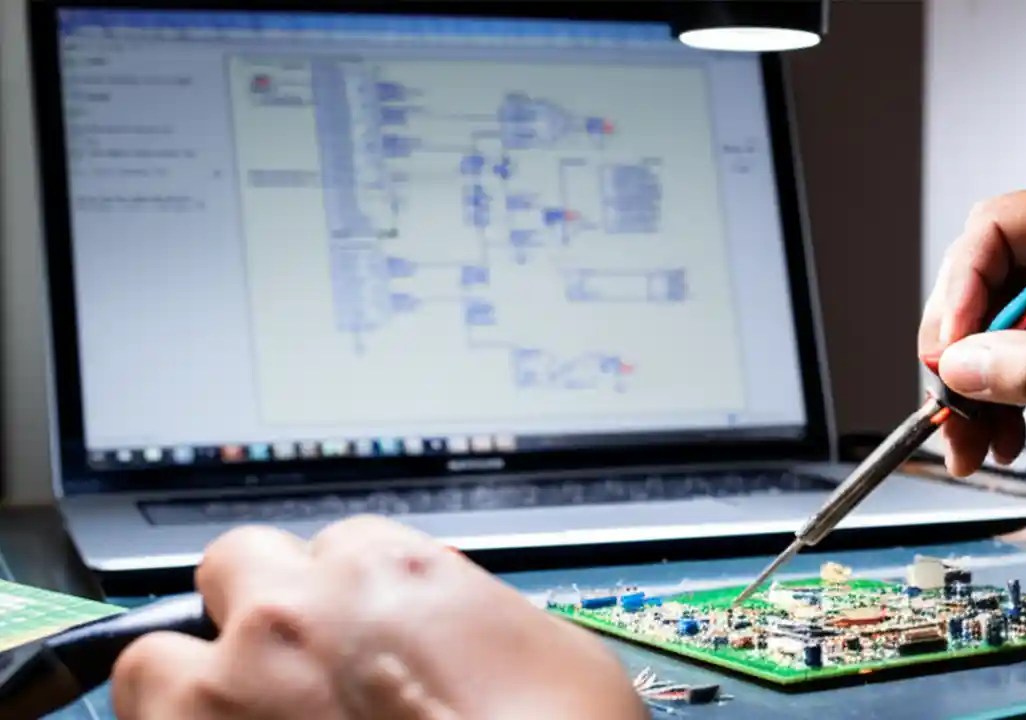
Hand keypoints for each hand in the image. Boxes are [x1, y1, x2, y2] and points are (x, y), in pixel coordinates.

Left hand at [111, 516, 646, 719]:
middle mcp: (299, 614)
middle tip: (285, 673)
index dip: (346, 597)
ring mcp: (233, 691)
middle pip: (238, 568)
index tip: (350, 637)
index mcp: (392, 572)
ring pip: (155, 655)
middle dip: (256, 611)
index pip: (337, 545)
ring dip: (189, 682)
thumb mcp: (547, 648)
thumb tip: (454, 632)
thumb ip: (471, 616)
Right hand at [918, 188, 1025, 503]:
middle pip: (973, 279)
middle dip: (956, 344)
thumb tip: (964, 364)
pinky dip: (980, 406)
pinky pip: (987, 364)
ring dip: (962, 387)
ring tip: (970, 437)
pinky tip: (996, 439)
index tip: (954, 342)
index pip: (999, 229)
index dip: (964, 282)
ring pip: (972, 330)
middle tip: (952, 390)